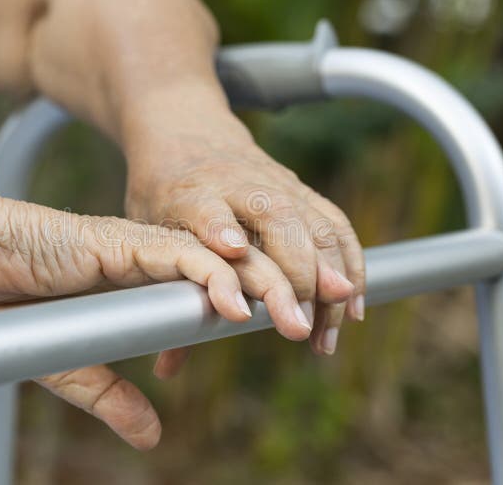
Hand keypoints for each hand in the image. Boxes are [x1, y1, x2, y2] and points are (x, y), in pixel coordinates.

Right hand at [0, 196, 305, 448]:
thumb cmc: (13, 308)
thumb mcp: (74, 368)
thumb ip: (112, 395)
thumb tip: (151, 434)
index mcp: (144, 285)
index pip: (213, 290)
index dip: (253, 305)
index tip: (287, 329)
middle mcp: (150, 261)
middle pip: (227, 271)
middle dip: (273, 297)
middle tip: (309, 329)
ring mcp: (138, 248)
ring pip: (213, 258)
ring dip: (255, 287)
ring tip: (290, 317)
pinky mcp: (119, 241)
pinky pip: (176, 253)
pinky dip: (208, 273)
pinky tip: (234, 300)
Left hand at [123, 101, 365, 371]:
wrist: (188, 135)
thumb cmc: (164, 196)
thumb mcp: (149, 234)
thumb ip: (166, 293)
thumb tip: (166, 367)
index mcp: (188, 195)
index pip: (205, 210)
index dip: (219, 228)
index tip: (233, 252)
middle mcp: (235, 185)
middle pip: (274, 219)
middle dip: (294, 271)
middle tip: (299, 324)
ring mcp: (273, 183)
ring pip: (312, 222)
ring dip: (329, 278)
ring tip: (331, 330)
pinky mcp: (299, 187)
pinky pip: (335, 223)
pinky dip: (350, 264)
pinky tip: (353, 304)